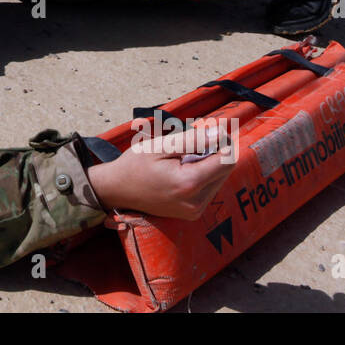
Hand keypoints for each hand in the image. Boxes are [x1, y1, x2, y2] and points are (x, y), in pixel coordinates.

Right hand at [87, 122, 235, 219]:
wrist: (117, 189)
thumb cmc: (135, 164)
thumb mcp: (162, 146)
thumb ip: (194, 140)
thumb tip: (221, 133)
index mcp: (189, 184)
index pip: (227, 160)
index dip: (224, 142)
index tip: (209, 131)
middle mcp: (196, 202)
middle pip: (226, 169)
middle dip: (214, 152)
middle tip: (189, 144)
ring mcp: (195, 210)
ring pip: (219, 179)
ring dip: (208, 164)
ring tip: (182, 159)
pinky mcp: (193, 213)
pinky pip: (209, 189)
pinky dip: (201, 175)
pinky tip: (181, 171)